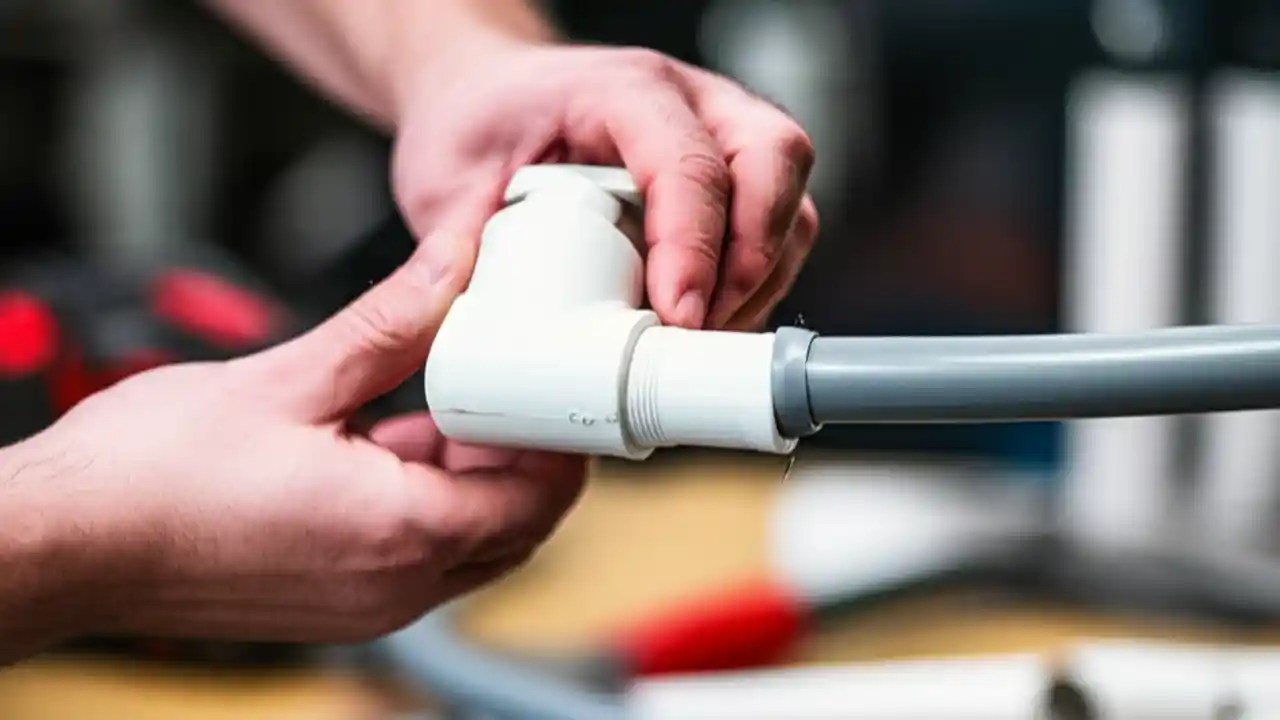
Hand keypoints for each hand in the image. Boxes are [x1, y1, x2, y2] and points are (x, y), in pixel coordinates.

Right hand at [2, 237, 584, 648]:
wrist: (60, 542)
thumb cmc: (148, 476)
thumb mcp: (289, 377)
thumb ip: (389, 324)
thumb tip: (451, 267)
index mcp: (398, 533)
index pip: (536, 498)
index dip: (556, 439)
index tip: (549, 384)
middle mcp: (394, 587)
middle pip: (514, 527)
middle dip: (521, 457)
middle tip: (501, 383)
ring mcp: (365, 605)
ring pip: (466, 541)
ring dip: (471, 476)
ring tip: (439, 399)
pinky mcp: (334, 600)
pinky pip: (415, 553)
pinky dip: (424, 500)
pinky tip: (389, 437)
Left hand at [391, 43, 819, 330]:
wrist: (487, 97)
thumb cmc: (477, 125)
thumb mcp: (446, 182)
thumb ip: (454, 253)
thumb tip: (472, 331)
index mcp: (620, 90)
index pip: (685, 161)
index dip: (692, 245)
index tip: (677, 316)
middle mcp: (689, 102)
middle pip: (773, 159)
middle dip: (756, 257)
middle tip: (703, 328)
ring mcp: (719, 135)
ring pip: (791, 198)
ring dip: (763, 278)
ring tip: (703, 338)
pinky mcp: (730, 178)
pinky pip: (779, 227)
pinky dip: (758, 283)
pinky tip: (709, 323)